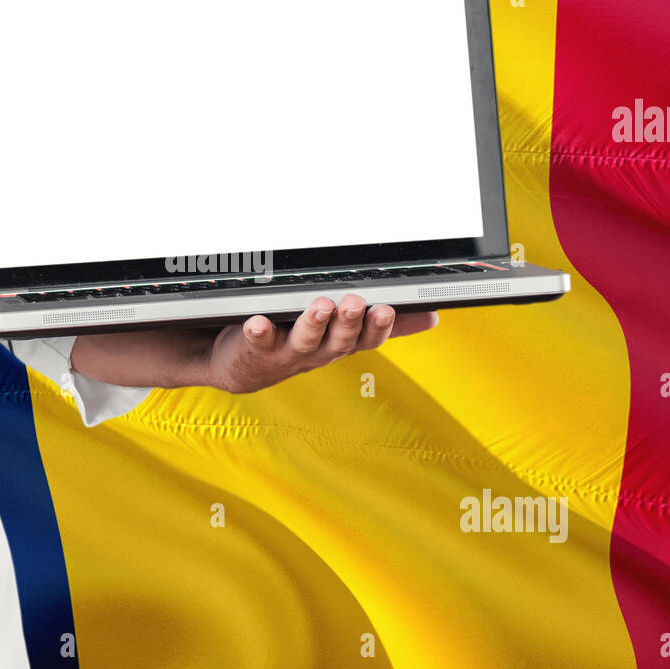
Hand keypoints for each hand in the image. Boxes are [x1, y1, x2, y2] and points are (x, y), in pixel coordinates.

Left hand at [69, 294, 437, 393]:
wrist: (239, 365)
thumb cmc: (293, 341)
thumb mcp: (340, 335)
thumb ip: (380, 325)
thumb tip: (430, 318)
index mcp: (339, 345)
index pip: (367, 338)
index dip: (379, 328)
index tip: (388, 310)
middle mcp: (315, 352)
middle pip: (338, 341)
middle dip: (348, 323)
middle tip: (353, 303)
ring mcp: (284, 354)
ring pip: (304, 341)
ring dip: (313, 324)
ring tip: (319, 305)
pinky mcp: (253, 349)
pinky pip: (258, 341)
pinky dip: (260, 331)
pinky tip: (259, 320)